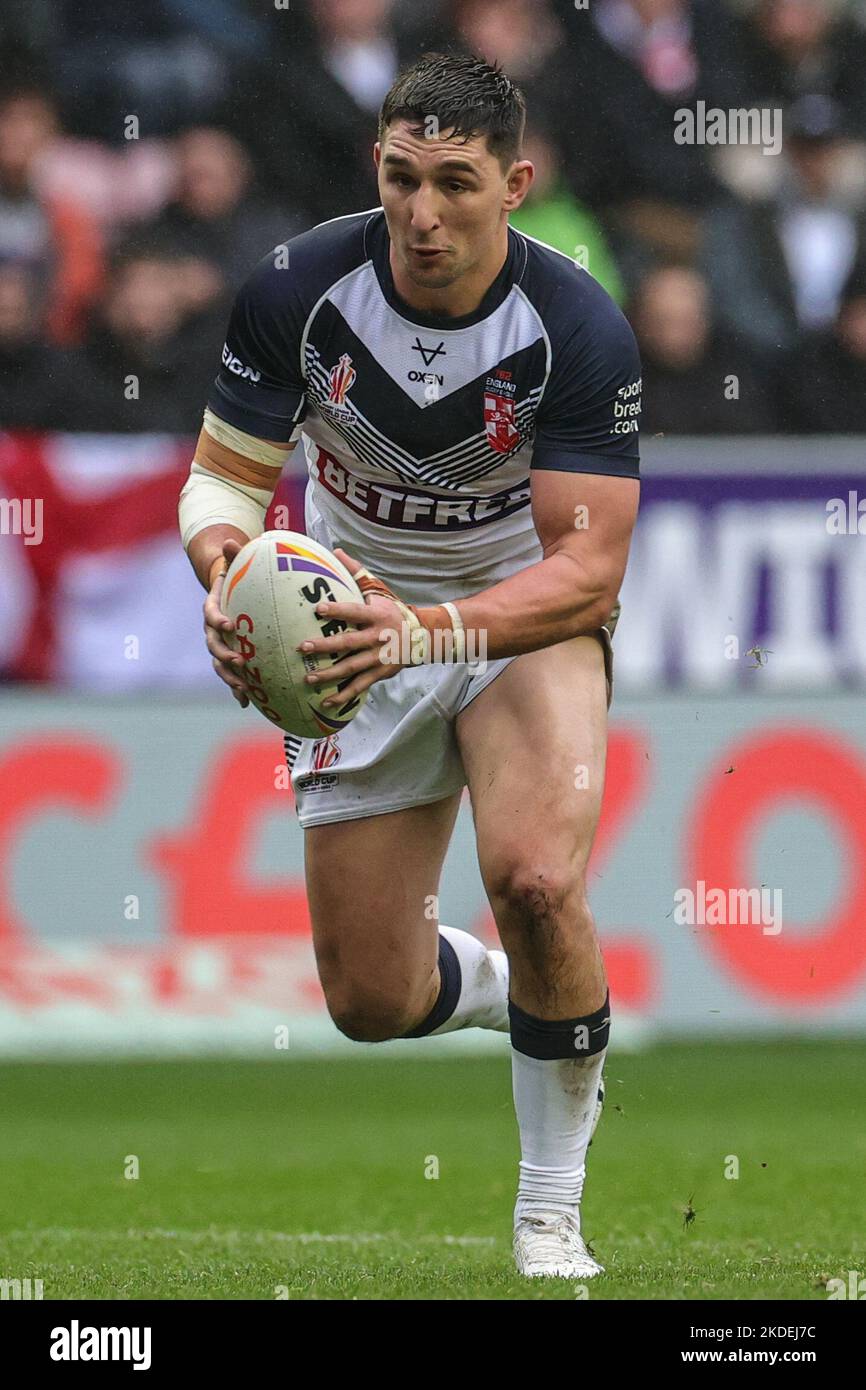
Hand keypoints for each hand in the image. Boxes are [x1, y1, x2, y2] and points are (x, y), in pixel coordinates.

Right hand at [203, 538, 249, 706]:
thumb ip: (234, 554)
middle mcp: (212, 628)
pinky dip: (237, 688)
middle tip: (241, 662)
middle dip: (225, 656)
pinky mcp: (229, 654)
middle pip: (213, 645)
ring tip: (244, 688)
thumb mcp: (237, 562)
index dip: (218, 620)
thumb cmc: (239, 574)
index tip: (230, 625)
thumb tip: (230, 540)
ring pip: (219, 664)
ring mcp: (219, 643)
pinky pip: (230, 673)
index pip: (211, 614)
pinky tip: (247, 702)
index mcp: (213, 606)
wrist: (230, 589)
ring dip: (230, 677)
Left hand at [297, 548, 412, 706]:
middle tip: (303, 648)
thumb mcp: (378, 589)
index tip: (318, 609)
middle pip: (349, 643)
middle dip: (326, 647)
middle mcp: (378, 637)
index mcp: (376, 615)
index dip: (337, 610)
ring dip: (330, 675)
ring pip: (352, 668)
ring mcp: (379, 657)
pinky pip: (359, 686)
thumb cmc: (392, 608)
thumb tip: (336, 551)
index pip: (354, 612)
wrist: (422, 636)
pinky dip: (343, 695)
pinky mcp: (380, 673)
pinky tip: (325, 700)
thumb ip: (357, 572)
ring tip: (308, 678)